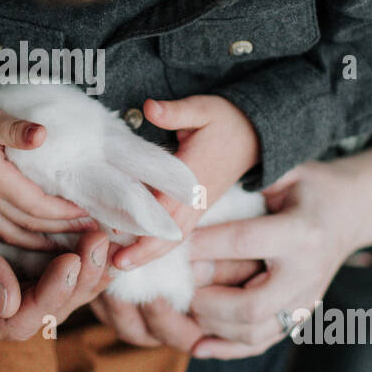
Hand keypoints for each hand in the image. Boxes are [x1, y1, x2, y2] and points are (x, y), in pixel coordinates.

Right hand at [0, 97, 92, 250]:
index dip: (66, 213)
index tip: (92, 213)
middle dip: (66, 231)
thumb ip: (12, 129)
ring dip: (48, 242)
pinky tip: (43, 240)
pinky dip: (27, 241)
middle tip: (96, 232)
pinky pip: (5, 234)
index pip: (37, 207)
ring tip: (76, 243)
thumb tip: (43, 134)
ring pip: (18, 237)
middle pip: (32, 227)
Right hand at [0, 136, 116, 339]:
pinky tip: (97, 232)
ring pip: (54, 287)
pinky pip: (51, 262)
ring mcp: (0, 281)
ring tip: (108, 239)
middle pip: (43, 309)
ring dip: (85, 266)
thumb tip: (9, 302)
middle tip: (100, 243)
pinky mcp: (11, 256)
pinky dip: (76, 250)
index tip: (70, 262)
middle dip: (77, 280)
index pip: (12, 323)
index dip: (47, 298)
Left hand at [110, 94, 258, 270]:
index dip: (145, 218)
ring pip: (176, 237)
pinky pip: (180, 233)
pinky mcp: (199, 208)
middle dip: (145, 249)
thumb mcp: (201, 109)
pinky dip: (161, 245)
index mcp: (194, 174)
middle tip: (117, 263)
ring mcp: (200, 206)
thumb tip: (150, 107)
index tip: (119, 229)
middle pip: (171, 231)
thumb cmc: (225, 120)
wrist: (254, 135)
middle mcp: (197, 197)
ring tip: (122, 265)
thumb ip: (175, 112)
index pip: (168, 203)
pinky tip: (140, 252)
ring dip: (150, 253)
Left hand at [182, 161, 362, 357]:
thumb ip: (246, 183)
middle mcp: (306, 273)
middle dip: (206, 299)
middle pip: (251, 305)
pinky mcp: (300, 317)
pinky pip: (261, 344)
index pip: (245, 242)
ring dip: (211, 325)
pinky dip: (226, 348)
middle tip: (177, 283)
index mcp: (302, 232)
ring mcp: (305, 301)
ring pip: (253, 332)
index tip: (171, 242)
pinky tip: (198, 344)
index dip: (203, 244)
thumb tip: (194, 196)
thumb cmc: (310, 186)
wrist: (354, 211)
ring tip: (183, 306)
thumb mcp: (285, 171)